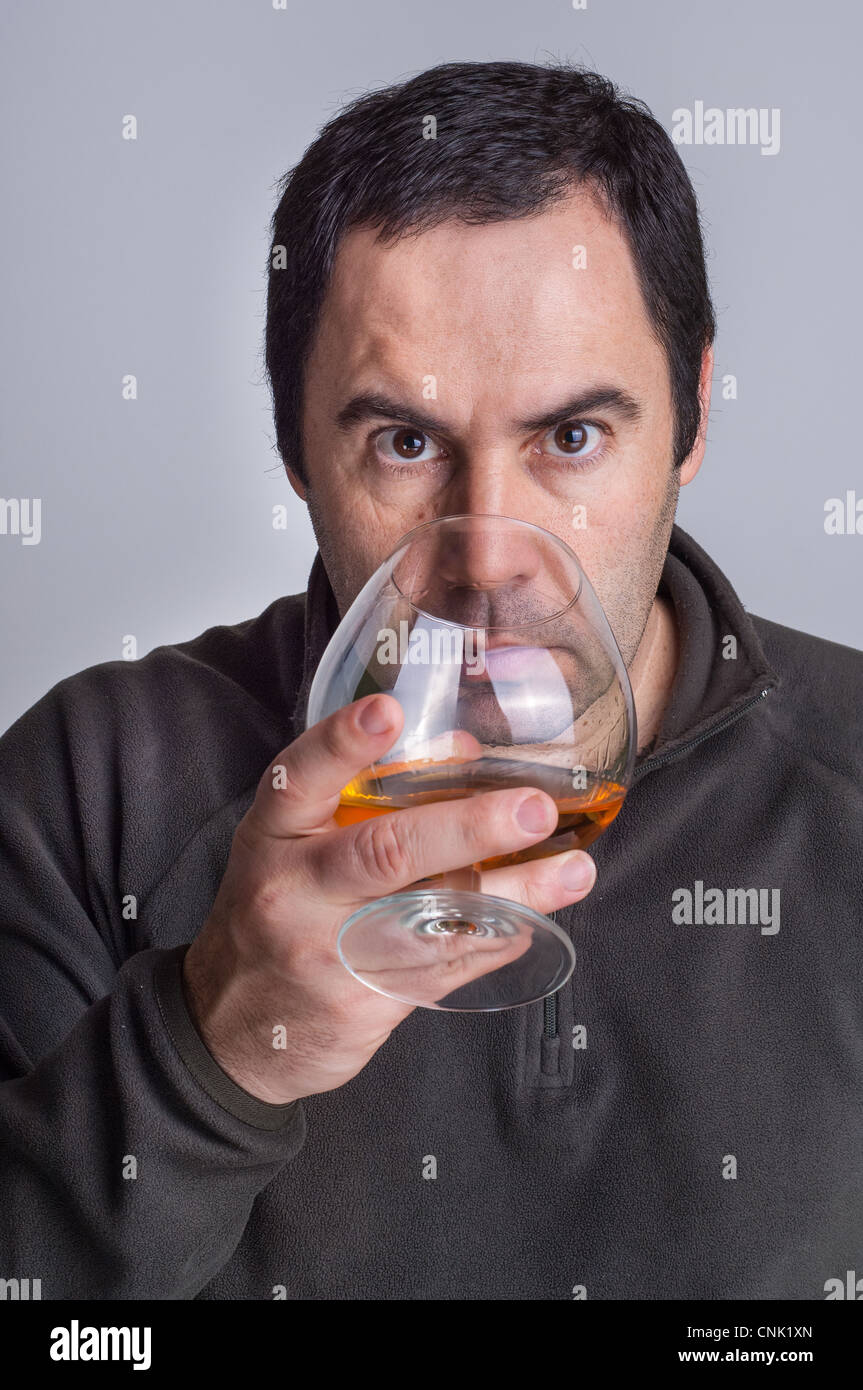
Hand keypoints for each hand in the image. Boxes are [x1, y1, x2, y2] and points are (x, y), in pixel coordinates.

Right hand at [182, 694, 596, 1103]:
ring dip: (515, 895)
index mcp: (275, 833)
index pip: (302, 777)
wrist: (236, 1024)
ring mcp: (329, 952)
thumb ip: (367, 795)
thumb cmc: (278, 907)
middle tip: (533, 808)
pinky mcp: (363, 1002)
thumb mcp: (296, 841)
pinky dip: (497, 940)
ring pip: (433, 920)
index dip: (344, 742)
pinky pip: (445, 968)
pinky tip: (538, 918)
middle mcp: (296, 889)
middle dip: (468, 827)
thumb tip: (466, 750)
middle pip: (385, 852)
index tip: (389, 710)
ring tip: (574, 871)